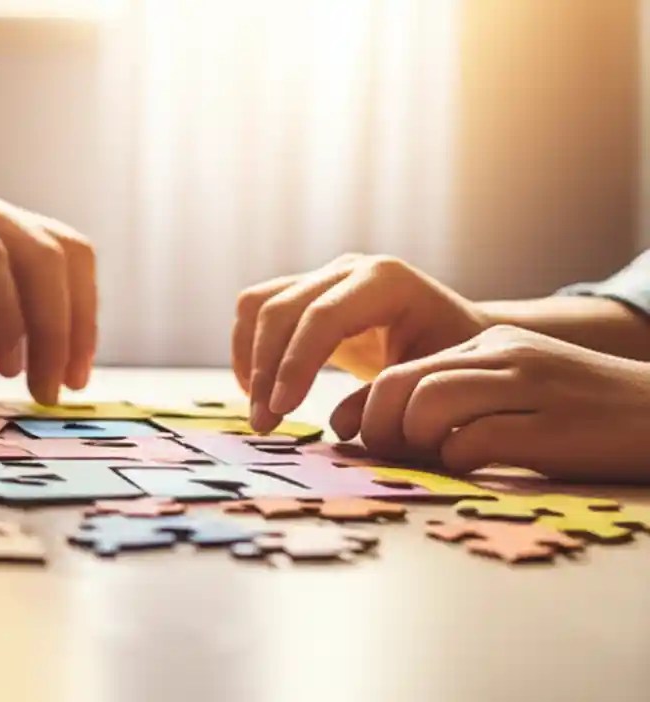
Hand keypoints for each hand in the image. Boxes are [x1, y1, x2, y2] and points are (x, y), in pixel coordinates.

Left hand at [0, 103, 96, 404]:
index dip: (4, 314)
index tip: (8, 370)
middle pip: (39, 249)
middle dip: (55, 326)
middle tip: (46, 392)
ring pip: (61, 246)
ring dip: (77, 315)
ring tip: (69, 379)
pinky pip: (54, 249)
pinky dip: (70, 299)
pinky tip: (63, 348)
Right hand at [232, 254, 487, 431]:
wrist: (460, 335)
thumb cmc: (454, 362)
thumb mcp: (432, 381)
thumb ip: (387, 399)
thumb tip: (339, 425)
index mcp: (386, 281)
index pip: (322, 316)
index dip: (295, 364)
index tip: (281, 411)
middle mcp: (349, 269)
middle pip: (281, 309)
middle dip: (265, 369)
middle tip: (264, 423)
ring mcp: (323, 276)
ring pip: (258, 305)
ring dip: (249, 359)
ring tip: (258, 410)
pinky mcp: (305, 293)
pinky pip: (257, 311)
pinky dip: (247, 349)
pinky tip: (257, 390)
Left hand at [331, 325, 649, 479]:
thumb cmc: (582, 417)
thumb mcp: (515, 393)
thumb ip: (457, 401)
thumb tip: (378, 432)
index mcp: (489, 345)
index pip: (400, 369)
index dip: (360, 406)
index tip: (345, 434)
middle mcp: (504, 358)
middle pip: (402, 384)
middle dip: (377, 427)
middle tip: (384, 457)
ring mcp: (531, 389)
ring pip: (429, 404)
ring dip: (413, 441)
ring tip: (430, 460)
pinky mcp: (554, 429)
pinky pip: (475, 440)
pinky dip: (457, 461)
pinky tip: (471, 469)